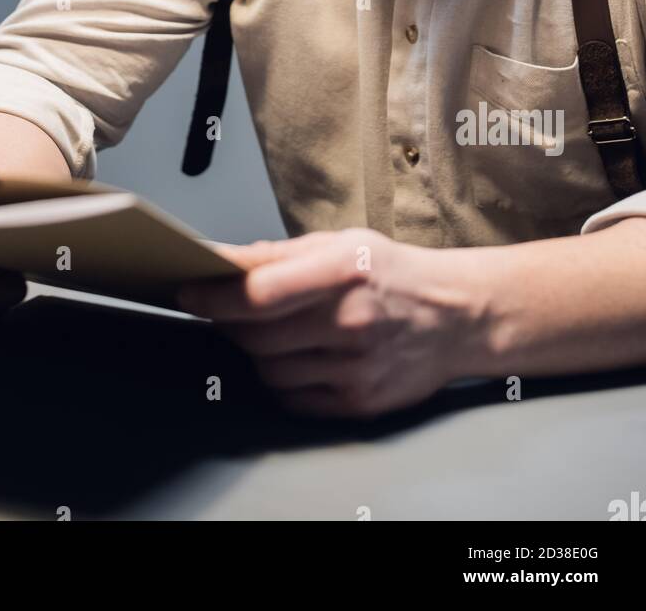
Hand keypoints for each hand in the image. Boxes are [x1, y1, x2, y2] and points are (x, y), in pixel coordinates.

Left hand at [177, 229, 478, 417]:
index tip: (188, 291)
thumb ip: (280, 255)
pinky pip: (293, 398)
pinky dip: (280, 379)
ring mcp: (355, 366)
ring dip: (254, 351)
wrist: (457, 316)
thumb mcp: (342, 243)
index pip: (259, 292)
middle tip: (223, 309)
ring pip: (269, 369)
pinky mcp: (358, 401)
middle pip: (256, 334)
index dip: (214, 295)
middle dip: (228, 322)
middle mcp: (350, 321)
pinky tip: (292, 357)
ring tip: (266, 331)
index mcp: (343, 270)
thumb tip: (224, 260)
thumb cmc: (393, 273)